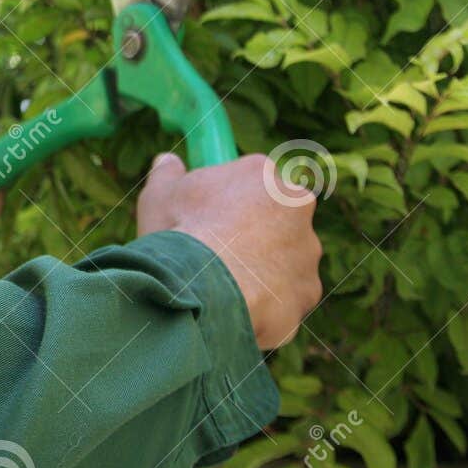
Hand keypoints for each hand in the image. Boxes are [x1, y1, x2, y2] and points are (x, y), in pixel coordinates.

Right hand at [136, 151, 322, 349]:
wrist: (202, 287)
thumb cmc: (179, 233)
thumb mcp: (159, 196)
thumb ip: (167, 174)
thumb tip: (167, 160)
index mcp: (261, 173)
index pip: (251, 180)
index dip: (229, 200)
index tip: (211, 216)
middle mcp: (296, 205)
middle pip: (276, 217)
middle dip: (254, 232)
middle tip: (219, 251)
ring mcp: (307, 250)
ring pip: (285, 257)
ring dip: (263, 268)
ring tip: (225, 285)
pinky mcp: (308, 289)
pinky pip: (288, 294)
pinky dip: (268, 301)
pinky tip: (238, 306)